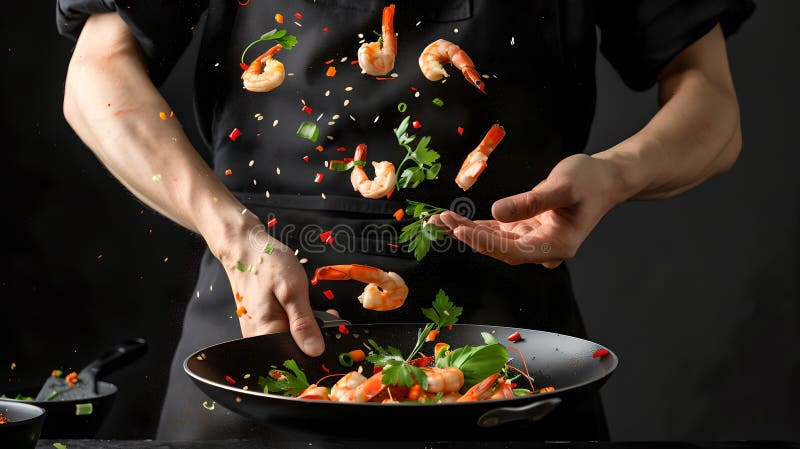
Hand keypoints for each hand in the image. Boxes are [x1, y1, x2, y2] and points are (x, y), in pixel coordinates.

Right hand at [210, 214, 324, 355]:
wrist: (245, 249)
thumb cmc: (267, 265)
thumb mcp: (292, 290)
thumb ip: (303, 322)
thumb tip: (315, 351)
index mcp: (264, 334)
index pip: (295, 358)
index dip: (316, 350)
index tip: (333, 333)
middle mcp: (257, 338)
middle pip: (292, 352)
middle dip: (314, 338)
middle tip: (328, 317)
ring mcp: (258, 332)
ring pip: (289, 342)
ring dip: (307, 330)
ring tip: (319, 312)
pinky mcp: (261, 325)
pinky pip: (282, 332)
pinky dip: (297, 324)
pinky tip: (304, 312)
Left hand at [430, 154, 625, 267]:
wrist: (606, 179)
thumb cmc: (590, 181)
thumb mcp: (562, 186)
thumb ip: (530, 202)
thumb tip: (496, 213)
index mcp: (556, 245)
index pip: (513, 251)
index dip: (485, 243)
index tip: (461, 230)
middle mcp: (542, 248)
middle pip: (499, 249)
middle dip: (469, 236)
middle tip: (442, 221)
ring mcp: (532, 239)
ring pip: (494, 241)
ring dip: (467, 232)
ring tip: (439, 221)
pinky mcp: (525, 229)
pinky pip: (496, 231)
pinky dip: (476, 227)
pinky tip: (455, 222)